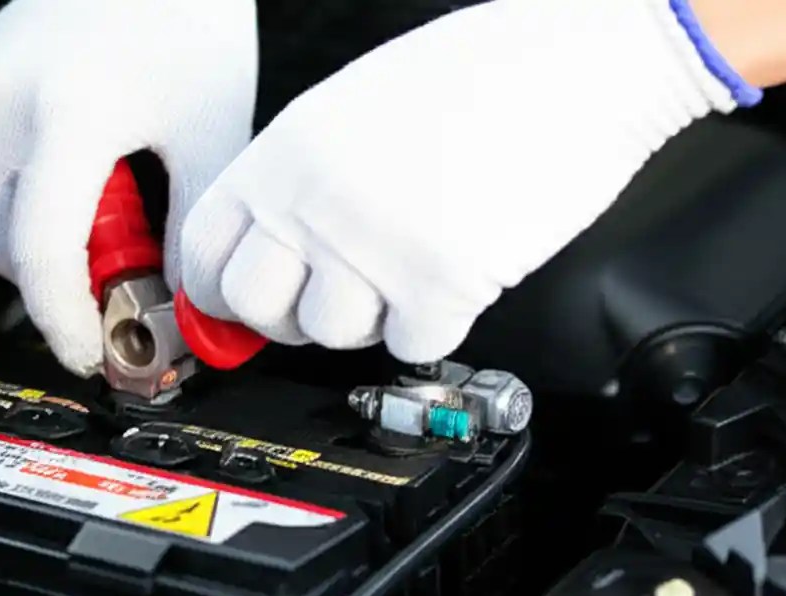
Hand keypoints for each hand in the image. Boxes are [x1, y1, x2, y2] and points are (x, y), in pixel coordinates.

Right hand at [0, 0, 257, 374]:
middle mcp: (7, 101)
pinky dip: (12, 193)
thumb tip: (177, 296)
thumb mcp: (212, 126)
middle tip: (110, 277)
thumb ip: (191, 225)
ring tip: (96, 214)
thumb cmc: (186, 12)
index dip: (61, 320)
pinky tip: (68, 173)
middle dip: (48, 282)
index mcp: (69, 116)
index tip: (86, 349)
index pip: (41, 255)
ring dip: (25, 240)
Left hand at [176, 0, 755, 363]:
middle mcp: (315, 202)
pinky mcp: (439, 284)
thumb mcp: (349, 111)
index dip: (220, 292)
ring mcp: (372, 246)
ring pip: (332, 335)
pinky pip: (410, 343)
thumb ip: (295, 183)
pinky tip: (456, 269)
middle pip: (257, 309)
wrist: (582, 63)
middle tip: (329, 296)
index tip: (239, 306)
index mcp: (283, 154)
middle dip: (289, 316)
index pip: (203, 254)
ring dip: (369, 316)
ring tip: (407, 264)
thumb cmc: (479, 76)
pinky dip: (435, 321)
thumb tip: (262, 258)